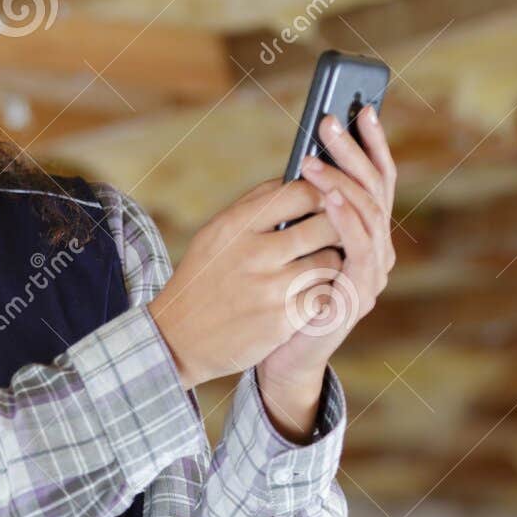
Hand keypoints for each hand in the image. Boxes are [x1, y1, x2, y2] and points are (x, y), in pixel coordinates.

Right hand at [149, 172, 347, 390]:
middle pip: (325, 225)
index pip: (300, 193)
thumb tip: (300, 178)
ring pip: (331, 262)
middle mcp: (253, 254)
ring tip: (319, 266)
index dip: (323, 194)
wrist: (179, 339)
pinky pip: (325, 295)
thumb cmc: (203, 279)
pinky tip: (309, 293)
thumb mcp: (215, 234)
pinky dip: (323, 292)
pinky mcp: (282, 320)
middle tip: (336, 234)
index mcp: (235, 225)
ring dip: (332, 263)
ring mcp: (270, 289)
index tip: (328, 201)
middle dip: (337, 228)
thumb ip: (254, 205)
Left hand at [258, 105, 396, 408]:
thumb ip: (303, 208)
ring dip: (342, 181)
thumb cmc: (280, 291)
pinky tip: (328, 197)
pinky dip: (345, 219)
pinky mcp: (357, 295)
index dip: (373, 144)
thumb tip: (301, 159)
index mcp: (364, 234)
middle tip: (331, 121)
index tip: (364, 107)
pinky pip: (358, 249)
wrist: (274, 351)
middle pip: (376, 189)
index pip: (376, 180)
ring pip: (370, 214)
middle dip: (354, 151)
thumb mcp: (291, 241)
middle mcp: (376, 251)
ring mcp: (371, 274)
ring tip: (316, 158)